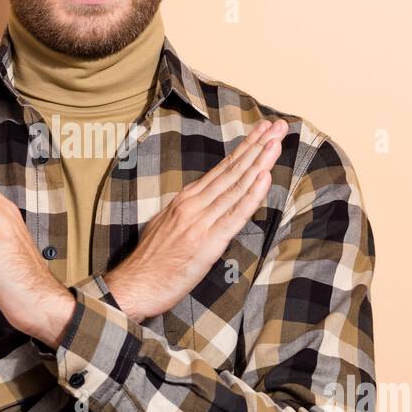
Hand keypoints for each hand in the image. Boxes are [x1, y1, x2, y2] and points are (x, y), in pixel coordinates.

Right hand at [105, 118, 287, 321]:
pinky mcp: (207, 242)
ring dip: (259, 162)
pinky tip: (264, 177)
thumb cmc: (149, 262)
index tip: (263, 132)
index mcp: (185, 200)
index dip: (245, 149)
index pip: (222, 169)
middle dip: (257, 146)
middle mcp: (193, 204)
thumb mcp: (165, 225)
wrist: (133, 285)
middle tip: (278, 126)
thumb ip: (186, 213)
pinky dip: (251, 195)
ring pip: (235, 186)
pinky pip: (234, 215)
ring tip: (276, 141)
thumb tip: (204, 206)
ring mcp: (200, 221)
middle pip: (232, 170)